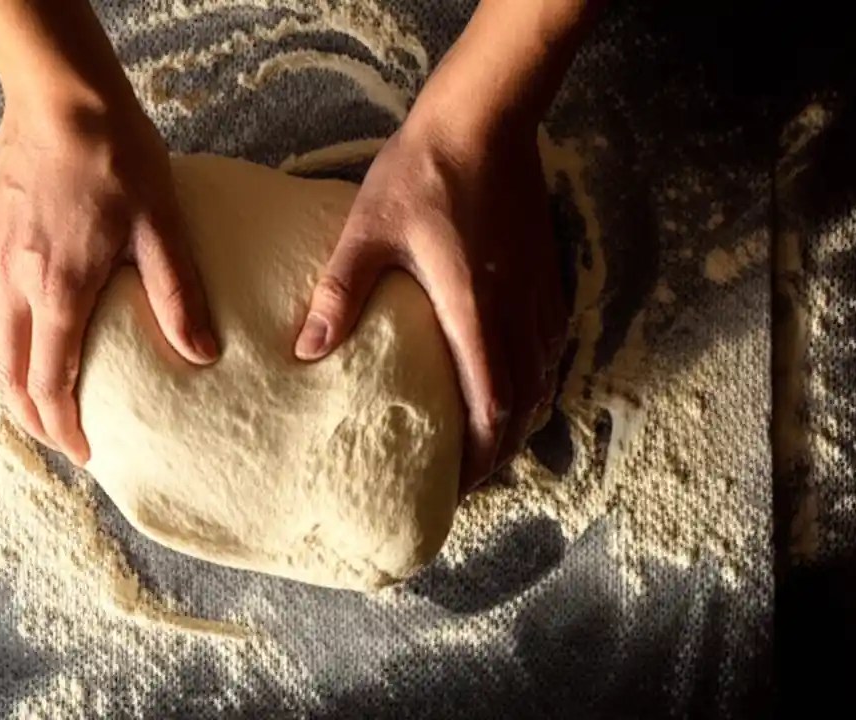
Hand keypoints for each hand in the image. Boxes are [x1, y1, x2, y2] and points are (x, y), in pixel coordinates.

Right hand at [0, 104, 216, 464]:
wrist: (60, 95)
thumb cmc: (116, 154)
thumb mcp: (160, 223)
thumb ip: (177, 293)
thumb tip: (202, 353)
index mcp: (59, 287)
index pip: (49, 382)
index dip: (64, 427)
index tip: (84, 452)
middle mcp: (14, 281)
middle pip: (8, 377)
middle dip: (33, 420)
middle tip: (61, 441)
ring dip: (4, 389)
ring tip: (32, 408)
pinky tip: (8, 348)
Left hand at [294, 125, 567, 491]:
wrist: (484, 117)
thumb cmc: (422, 171)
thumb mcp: (367, 231)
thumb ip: (339, 293)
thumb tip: (305, 350)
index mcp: (473, 309)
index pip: (491, 403)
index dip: (479, 453)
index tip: (455, 484)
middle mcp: (516, 310)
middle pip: (524, 404)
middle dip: (500, 449)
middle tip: (467, 478)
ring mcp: (538, 292)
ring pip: (543, 378)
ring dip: (519, 418)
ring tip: (488, 442)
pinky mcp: (546, 274)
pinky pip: (550, 345)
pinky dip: (534, 379)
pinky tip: (511, 384)